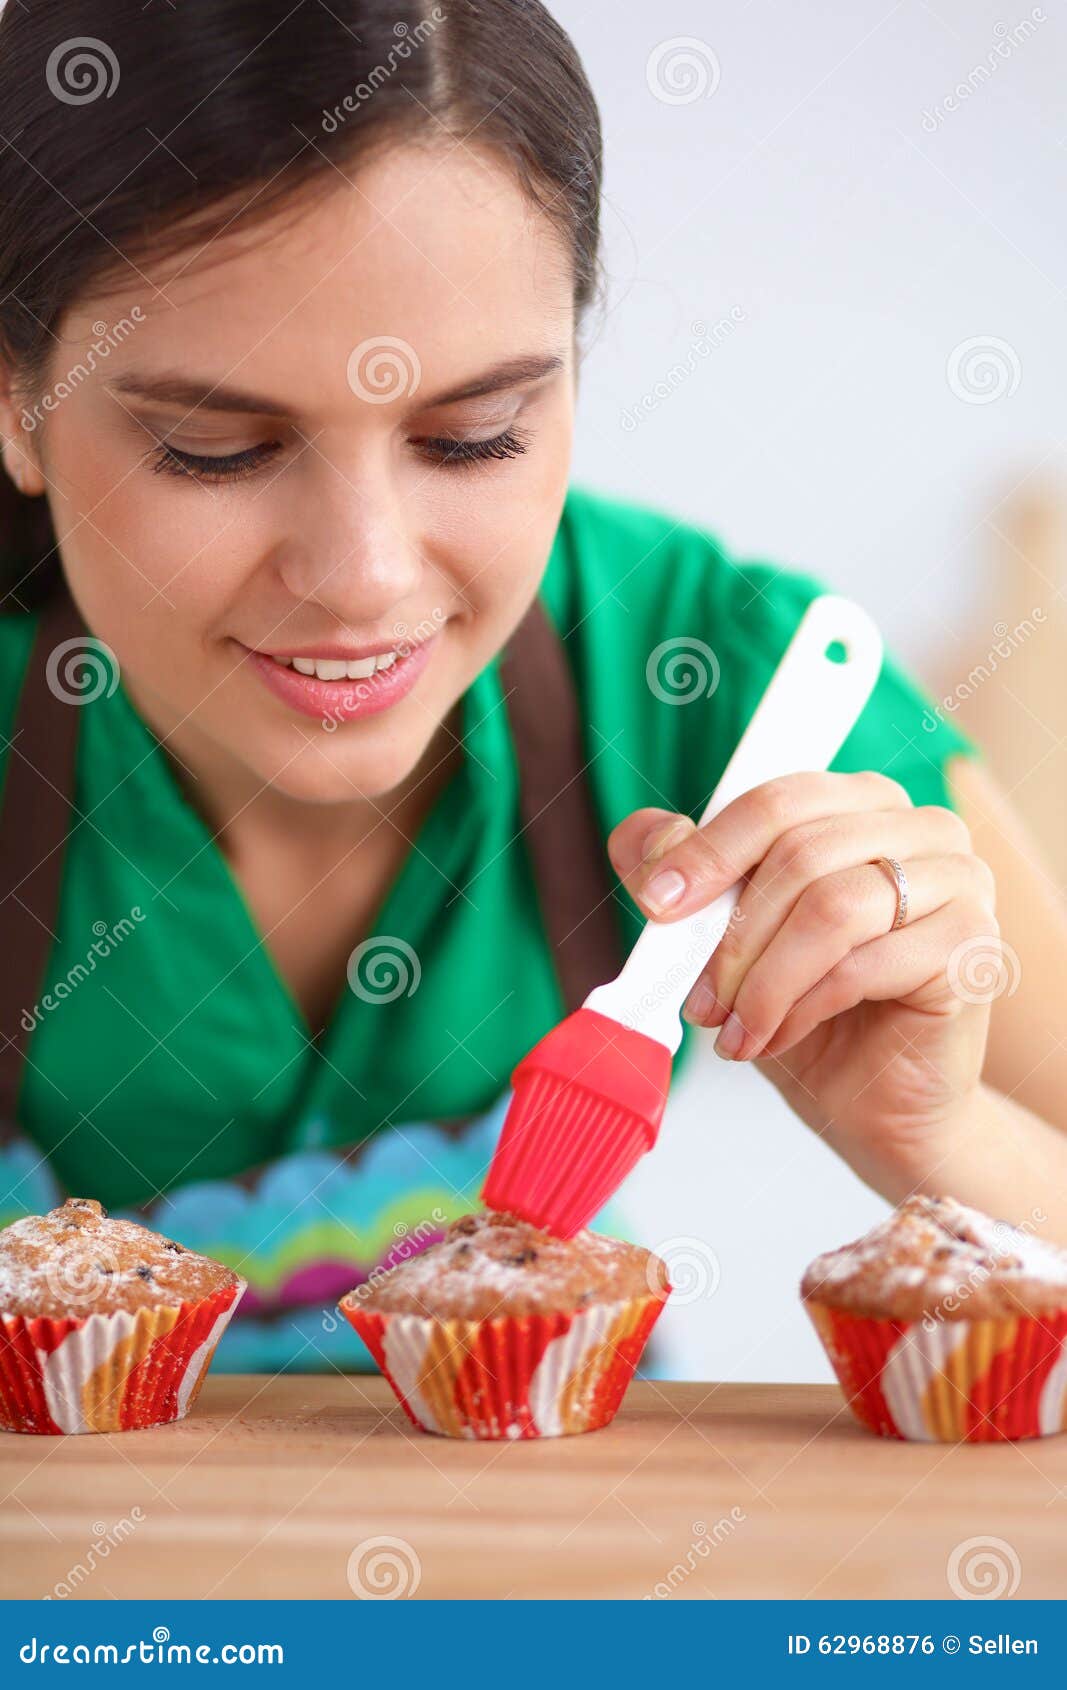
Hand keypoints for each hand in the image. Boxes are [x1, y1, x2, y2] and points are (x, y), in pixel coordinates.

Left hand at [607, 772, 999, 1199]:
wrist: (875, 1105)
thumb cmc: (808, 1013)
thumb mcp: (729, 941)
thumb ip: (688, 878)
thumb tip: (646, 840)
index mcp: (864, 805)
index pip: (780, 801)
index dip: (709, 849)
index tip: (656, 904)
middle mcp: (923, 830)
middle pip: (801, 851)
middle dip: (731, 936)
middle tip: (697, 999)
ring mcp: (961, 883)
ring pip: (831, 907)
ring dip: (763, 980)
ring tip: (734, 1029)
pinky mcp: (974, 949)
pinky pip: (864, 964)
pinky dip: (801, 1007)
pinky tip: (777, 1037)